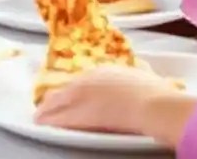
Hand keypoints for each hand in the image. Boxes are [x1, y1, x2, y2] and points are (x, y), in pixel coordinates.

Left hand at [35, 64, 183, 136]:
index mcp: (105, 71)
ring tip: (39, 118)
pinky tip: (40, 125)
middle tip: (45, 107)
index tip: (70, 98)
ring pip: (55, 103)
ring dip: (47, 111)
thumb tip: (139, 84)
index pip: (80, 81)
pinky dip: (48, 121)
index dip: (73, 91)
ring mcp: (81, 95)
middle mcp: (89, 79)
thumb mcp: (143, 81)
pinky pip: (57, 118)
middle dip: (54, 100)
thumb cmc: (156, 95)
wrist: (153, 105)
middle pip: (64, 90)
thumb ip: (132, 82)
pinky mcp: (79, 114)